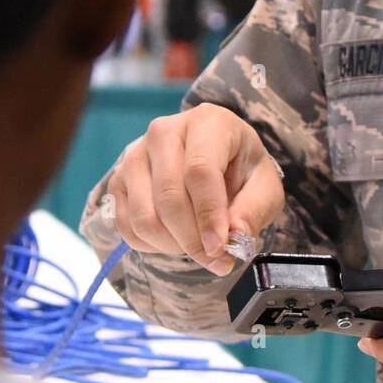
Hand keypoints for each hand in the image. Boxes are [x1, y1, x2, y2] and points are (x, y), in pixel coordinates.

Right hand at [104, 104, 284, 275]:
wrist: (217, 159)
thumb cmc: (242, 169)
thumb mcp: (265, 187)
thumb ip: (254, 210)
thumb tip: (235, 235)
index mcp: (208, 122)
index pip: (200, 171)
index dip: (209, 214)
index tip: (220, 248)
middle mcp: (165, 131)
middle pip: (169, 197)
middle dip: (193, 240)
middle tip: (217, 259)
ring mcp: (135, 154)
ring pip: (145, 216)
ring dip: (173, 246)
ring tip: (199, 247)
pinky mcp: (118, 179)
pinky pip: (128, 226)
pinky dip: (153, 245)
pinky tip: (177, 240)